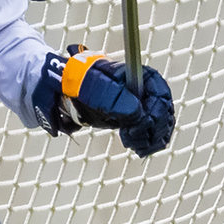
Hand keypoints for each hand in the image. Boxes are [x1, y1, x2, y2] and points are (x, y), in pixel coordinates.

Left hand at [28, 46, 175, 156]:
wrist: (60, 92)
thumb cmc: (76, 85)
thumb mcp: (92, 89)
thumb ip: (114, 98)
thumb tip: (138, 112)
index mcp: (136, 74)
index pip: (159, 91)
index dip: (156, 110)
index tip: (145, 124)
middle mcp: (141, 88)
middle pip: (162, 109)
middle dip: (154, 127)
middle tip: (136, 139)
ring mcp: (138, 104)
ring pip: (159, 122)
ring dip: (153, 137)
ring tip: (136, 146)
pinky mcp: (132, 118)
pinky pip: (151, 130)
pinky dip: (149, 141)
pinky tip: (141, 149)